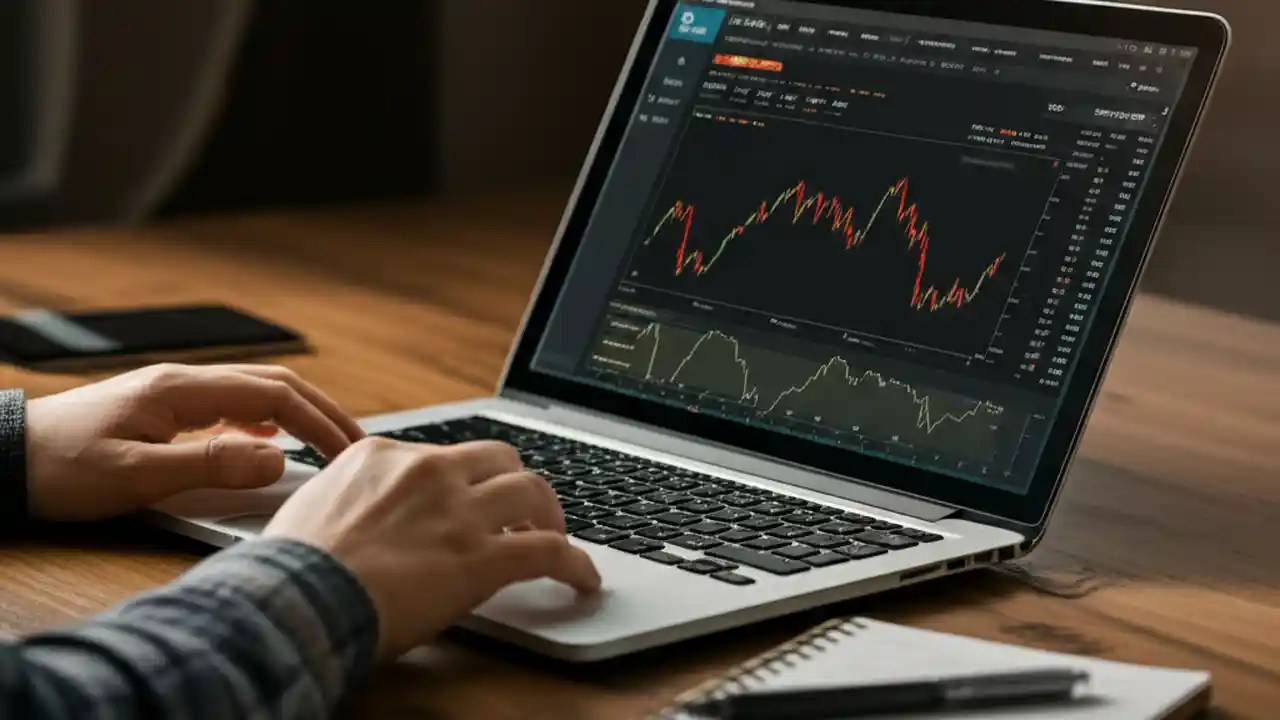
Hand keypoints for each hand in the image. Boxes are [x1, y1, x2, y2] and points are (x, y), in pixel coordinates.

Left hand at [25, 363, 365, 520]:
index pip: (274, 395)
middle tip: (357, 445)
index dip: (319, 421)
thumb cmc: (61, 469)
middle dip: (323, 412)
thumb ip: (211, 466)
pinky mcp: (166, 410)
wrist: (2, 458)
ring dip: (300, 414)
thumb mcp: (137, 476)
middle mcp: (185, 381)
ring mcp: (176, 393)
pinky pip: (234, 407)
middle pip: (275, 384)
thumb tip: (279, 462)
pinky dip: (269, 422)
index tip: (349, 452)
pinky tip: (272, 445)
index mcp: (183, 389)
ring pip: (258, 393)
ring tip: (329, 443)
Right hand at [263, 437, 601, 659]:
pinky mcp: (484, 556)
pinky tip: (582, 578)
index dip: (464, 481)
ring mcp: (460, 511)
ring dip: (551, 515)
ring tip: (556, 536)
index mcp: (384, 456)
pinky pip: (550, 551)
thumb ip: (347, 499)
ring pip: (533, 491)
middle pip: (499, 458)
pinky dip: (575, 564)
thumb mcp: (311, 508)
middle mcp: (428, 471)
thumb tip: (352, 513)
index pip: (443, 456)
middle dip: (515, 483)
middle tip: (522, 512)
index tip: (469, 499)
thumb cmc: (291, 569)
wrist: (296, 599)